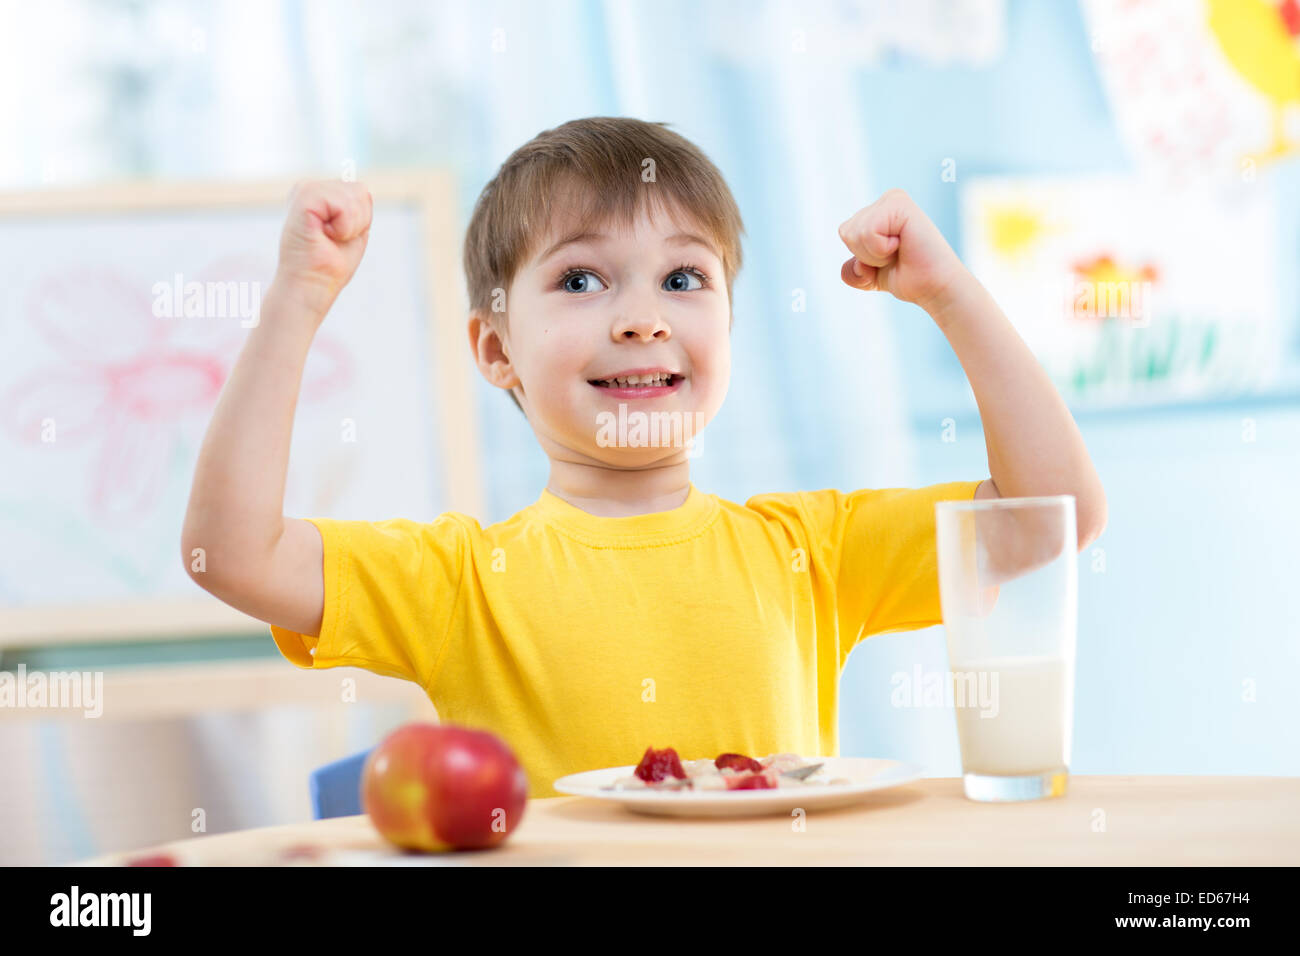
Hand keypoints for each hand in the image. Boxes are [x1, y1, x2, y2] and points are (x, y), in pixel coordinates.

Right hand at [275, 179, 372, 317]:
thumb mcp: (353, 231)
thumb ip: (357, 207)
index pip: (360, 191)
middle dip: (358, 221)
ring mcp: (305, 190)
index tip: (340, 237)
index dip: (361, 219)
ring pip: (354, 195)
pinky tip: (324, 235)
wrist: (311, 287)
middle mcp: (310, 188)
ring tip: (328, 238)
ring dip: (350, 226)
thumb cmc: (330, 265)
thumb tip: (362, 186)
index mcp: (320, 195)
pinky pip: (343, 204)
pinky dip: (343, 227)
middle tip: (334, 239)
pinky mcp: (303, 196)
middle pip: (361, 190)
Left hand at [837, 188, 965, 314]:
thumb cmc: (908, 278)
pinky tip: (902, 245)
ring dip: (874, 254)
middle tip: (895, 256)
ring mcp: (893, 199)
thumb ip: (852, 269)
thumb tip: (856, 265)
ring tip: (900, 251)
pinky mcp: (900, 205)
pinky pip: (867, 232)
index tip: (889, 259)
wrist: (934, 287)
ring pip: (854, 233)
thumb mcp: (870, 276)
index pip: (845, 232)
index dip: (862, 257)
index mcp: (878, 210)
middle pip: (846, 232)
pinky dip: (880, 249)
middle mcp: (886, 200)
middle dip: (866, 256)